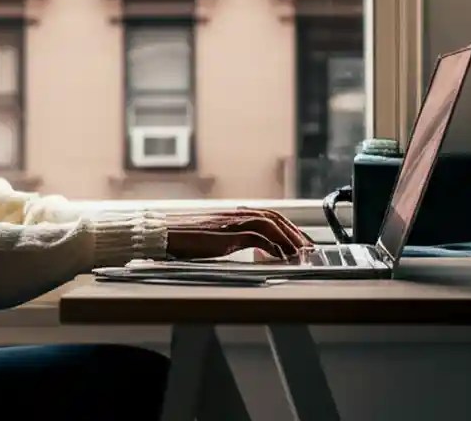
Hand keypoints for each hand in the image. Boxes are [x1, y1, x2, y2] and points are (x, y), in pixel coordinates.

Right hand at [165, 208, 312, 260]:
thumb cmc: (181, 240)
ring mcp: (232, 222)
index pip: (267, 216)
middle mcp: (235, 215)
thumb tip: (252, 248)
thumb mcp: (212, 239)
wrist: (162, 236)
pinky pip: (259, 236)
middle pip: (274, 217)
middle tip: (309, 246)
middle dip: (295, 231)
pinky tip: (281, 256)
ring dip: (289, 237)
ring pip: (270, 223)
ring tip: (301, 252)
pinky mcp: (228, 233)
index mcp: (232, 215)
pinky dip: (273, 245)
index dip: (286, 227)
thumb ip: (232, 239)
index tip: (299, 240)